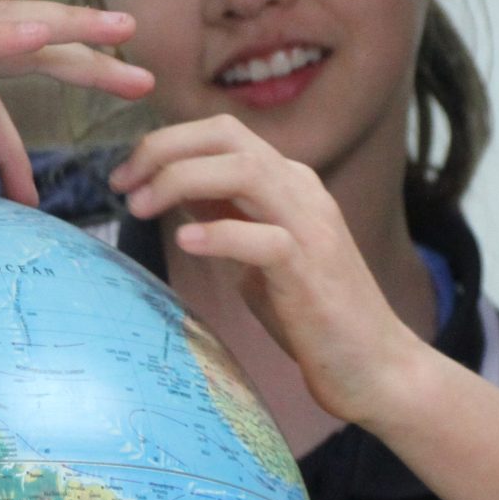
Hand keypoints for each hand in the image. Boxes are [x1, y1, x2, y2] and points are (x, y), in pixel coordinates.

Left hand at [109, 115, 427, 424]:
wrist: (375, 367)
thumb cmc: (312, 315)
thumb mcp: (257, 255)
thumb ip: (224, 217)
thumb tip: (172, 190)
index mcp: (288, 182)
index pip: (222, 133)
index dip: (165, 142)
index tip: (126, 177)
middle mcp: (302, 190)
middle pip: (227, 136)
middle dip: (164, 148)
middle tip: (123, 183)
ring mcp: (311, 226)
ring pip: (244, 171)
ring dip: (181, 180)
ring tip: (142, 206)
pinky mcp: (312, 269)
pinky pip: (263, 238)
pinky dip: (219, 234)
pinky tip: (185, 242)